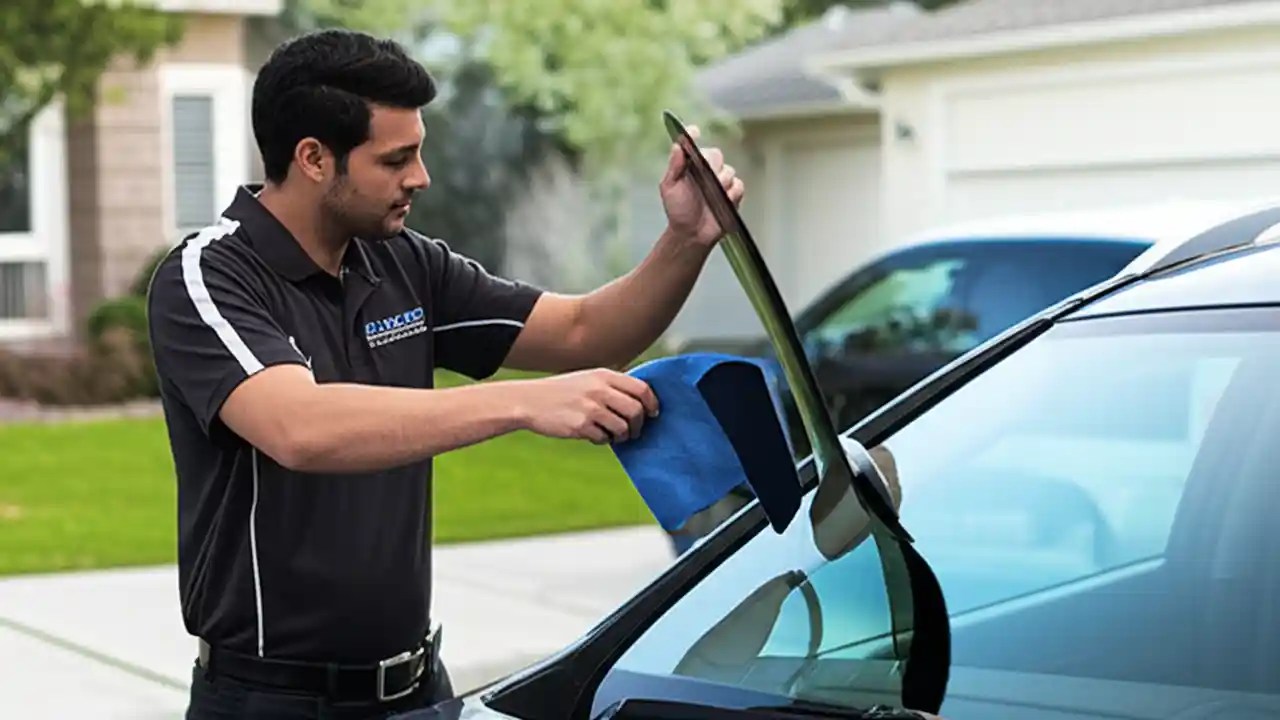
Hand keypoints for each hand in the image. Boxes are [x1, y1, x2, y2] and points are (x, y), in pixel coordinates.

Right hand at [511, 369, 658, 444]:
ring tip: (614, 436)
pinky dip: (603, 440)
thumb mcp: (588, 379)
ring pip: (622, 428)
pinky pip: (604, 438)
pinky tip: (593, 435)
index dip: (652, 403)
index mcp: (604, 375)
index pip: (641, 388)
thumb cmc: (562, 392)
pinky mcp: (580, 425)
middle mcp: (599, 390)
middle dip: (639, 425)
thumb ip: (612, 386)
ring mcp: (590, 408)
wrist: (529, 401)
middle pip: (636, 410)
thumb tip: (642, 400)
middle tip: (633, 431)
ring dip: (622, 436)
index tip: (653, 413)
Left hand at [659, 124, 745, 246]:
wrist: (692, 234)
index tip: (694, 131)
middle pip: (716, 154)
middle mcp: (706, 170)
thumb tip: (677, 145)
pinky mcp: (732, 194)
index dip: (693, 135)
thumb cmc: (678, 211)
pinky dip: (732, 192)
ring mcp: (720, 182)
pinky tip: (724, 200)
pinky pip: (738, 185)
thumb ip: (674, 166)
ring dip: (722, 181)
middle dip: (712, 164)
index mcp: (690, 166)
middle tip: (706, 176)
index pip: (693, 144)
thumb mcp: (670, 187)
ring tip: (713, 193)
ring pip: (729, 170)